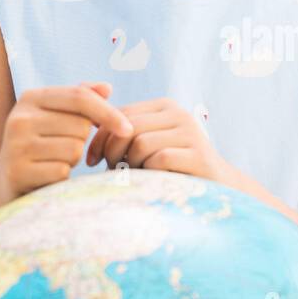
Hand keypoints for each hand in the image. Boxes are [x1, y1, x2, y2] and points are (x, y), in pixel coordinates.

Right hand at [0, 81, 132, 198]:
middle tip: (63, 149)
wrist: (6, 184)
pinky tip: (47, 176)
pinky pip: (63, 171)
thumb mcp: (55, 118)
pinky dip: (63, 176)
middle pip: (81, 126)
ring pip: (74, 149)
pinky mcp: (17, 171)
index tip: (128, 129)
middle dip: (82, 141)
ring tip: (54, 161)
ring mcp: (16, 145)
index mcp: (30, 98)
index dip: (108, 112)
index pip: (80, 97)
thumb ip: (81, 100)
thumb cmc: (40, 146)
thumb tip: (106, 87)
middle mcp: (19, 118)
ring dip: (73, 160)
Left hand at [85, 96, 232, 183]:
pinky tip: (152, 182)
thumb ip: (120, 131)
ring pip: (140, 143)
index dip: (100, 137)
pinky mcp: (199, 155)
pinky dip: (148, 173)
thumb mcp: (144, 146)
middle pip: (128, 126)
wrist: (215, 191)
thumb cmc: (169, 171)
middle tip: (109, 171)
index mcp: (164, 107)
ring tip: (134, 178)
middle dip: (111, 151)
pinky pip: (159, 159)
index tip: (92, 160)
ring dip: (130, 165)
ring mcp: (191, 133)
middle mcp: (179, 114)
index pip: (120, 113)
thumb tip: (82, 108)